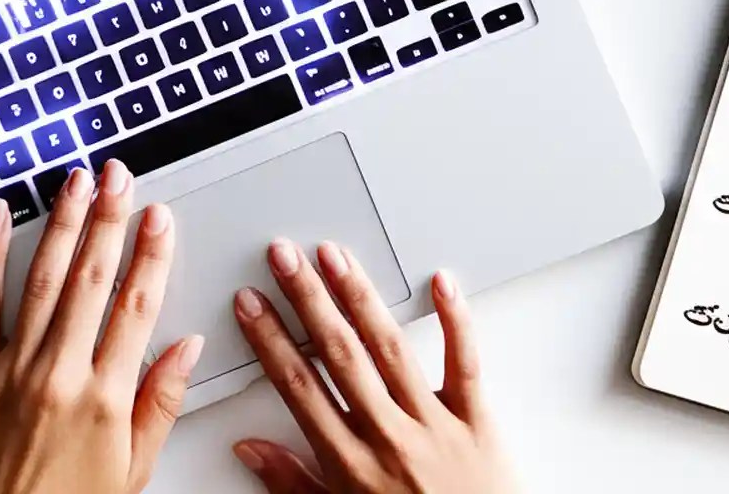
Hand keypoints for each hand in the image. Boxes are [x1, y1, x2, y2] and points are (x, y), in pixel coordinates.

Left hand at [0, 160, 202, 493]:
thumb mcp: (134, 467)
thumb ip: (161, 402)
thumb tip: (187, 349)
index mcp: (106, 396)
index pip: (136, 306)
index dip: (151, 255)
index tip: (160, 219)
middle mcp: (59, 374)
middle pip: (91, 280)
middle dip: (109, 220)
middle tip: (118, 178)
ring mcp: (13, 369)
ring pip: (41, 280)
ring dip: (62, 225)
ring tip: (75, 184)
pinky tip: (1, 220)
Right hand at [232, 240, 518, 493]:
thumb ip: (294, 483)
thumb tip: (250, 449)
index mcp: (350, 465)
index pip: (299, 388)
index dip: (271, 340)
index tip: (252, 304)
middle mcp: (389, 438)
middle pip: (339, 356)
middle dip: (308, 300)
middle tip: (285, 256)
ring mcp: (435, 426)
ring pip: (391, 349)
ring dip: (359, 297)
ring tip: (337, 257)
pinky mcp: (478, 421)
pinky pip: (466, 363)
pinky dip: (455, 320)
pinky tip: (441, 282)